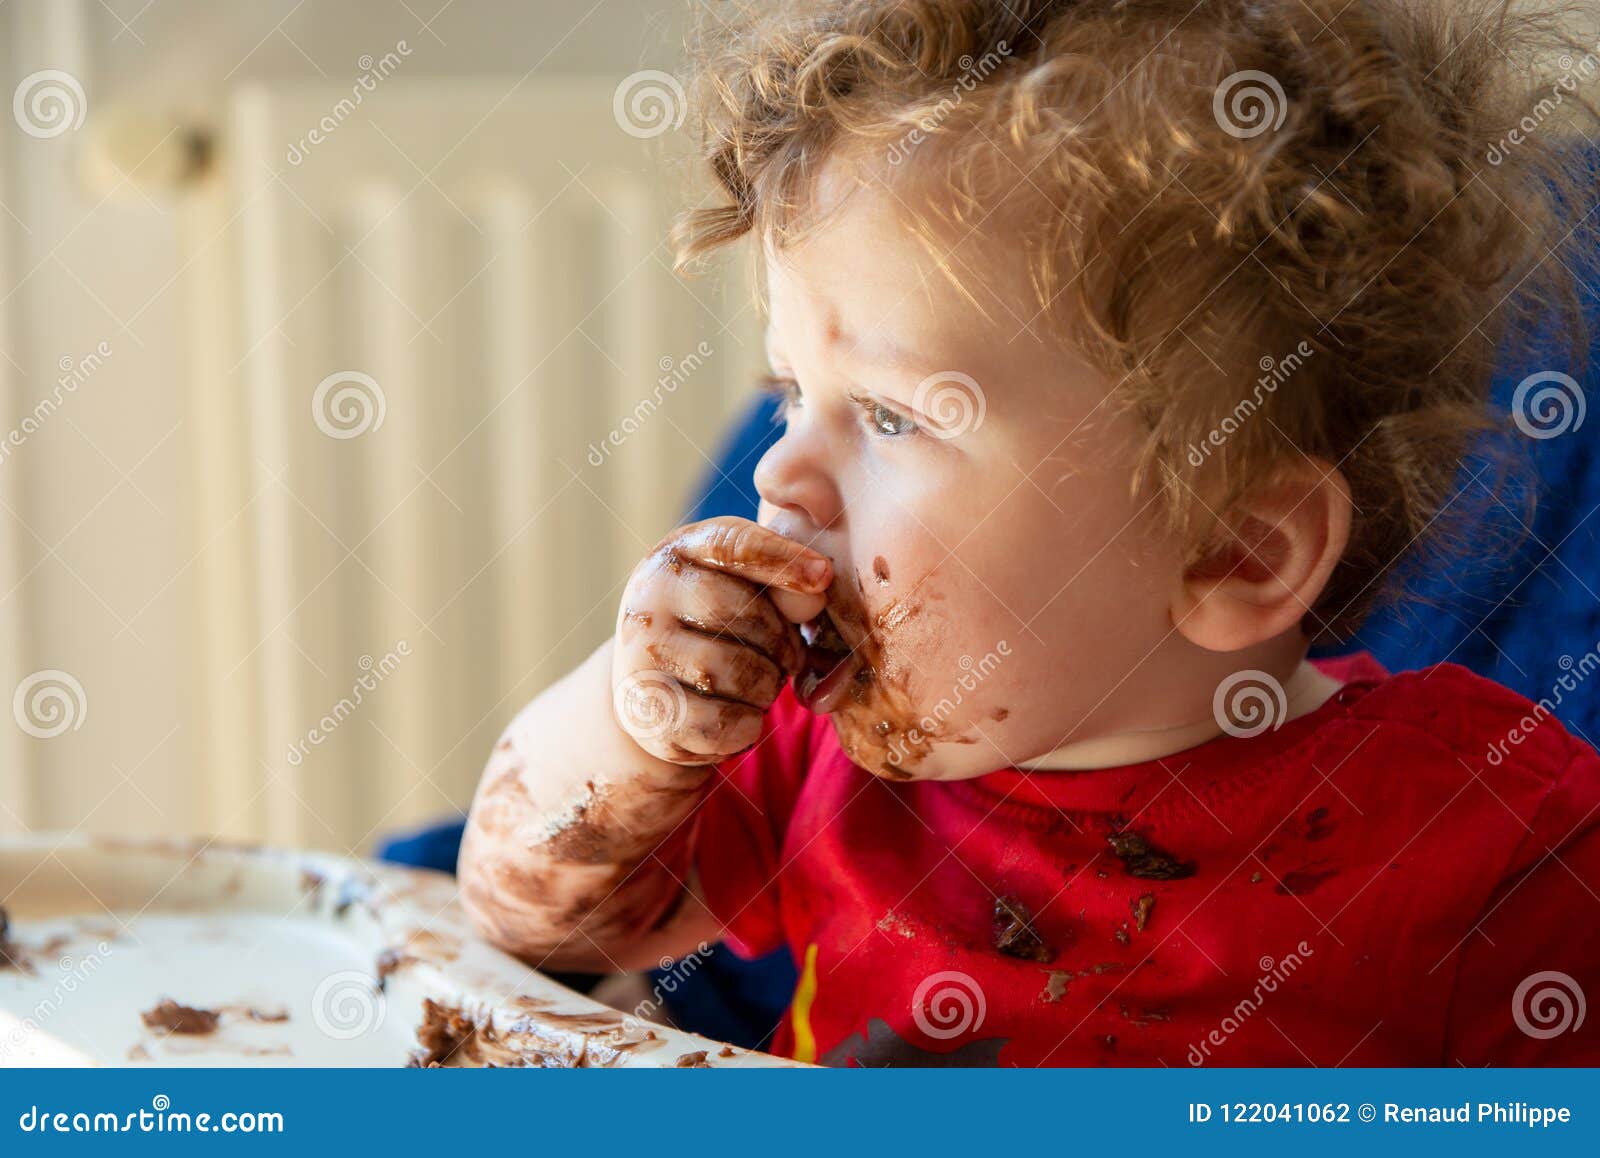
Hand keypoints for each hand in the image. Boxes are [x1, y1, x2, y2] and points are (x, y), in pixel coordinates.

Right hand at [612, 517, 832, 763]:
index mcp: (678, 554)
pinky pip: (721, 722)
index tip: (823, 576)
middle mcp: (649, 599)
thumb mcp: (746, 592)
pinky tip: (743, 717)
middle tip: (792, 658)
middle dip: (782, 641)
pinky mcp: (647, 713)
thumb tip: (816, 590)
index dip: (782, 559)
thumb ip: (783, 585)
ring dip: (768, 685)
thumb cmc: (716, 629)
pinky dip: (747, 725)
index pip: (731, 544)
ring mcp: (641, 657)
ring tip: (764, 685)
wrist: (654, 692)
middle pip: (739, 612)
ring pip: (735, 671)